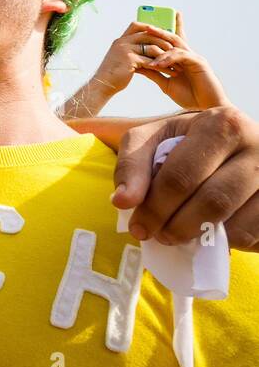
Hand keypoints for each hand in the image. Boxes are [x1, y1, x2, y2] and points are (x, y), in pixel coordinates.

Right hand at [89, 21, 176, 96]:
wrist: (103, 84)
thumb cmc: (114, 73)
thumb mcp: (122, 57)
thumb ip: (133, 51)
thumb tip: (150, 48)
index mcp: (121, 39)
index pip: (137, 25)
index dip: (150, 27)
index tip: (164, 33)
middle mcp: (122, 41)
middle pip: (149, 35)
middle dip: (164, 43)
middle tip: (177, 51)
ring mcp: (125, 49)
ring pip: (152, 48)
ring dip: (166, 56)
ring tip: (176, 64)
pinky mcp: (129, 59)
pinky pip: (151, 60)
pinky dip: (162, 66)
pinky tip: (169, 72)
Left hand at [114, 106, 258, 250]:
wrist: (235, 149)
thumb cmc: (188, 144)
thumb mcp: (154, 140)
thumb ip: (132, 164)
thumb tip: (122, 201)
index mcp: (222, 123)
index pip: (181, 175)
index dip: (154, 206)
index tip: (137, 226)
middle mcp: (258, 145)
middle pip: (211, 202)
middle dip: (175, 226)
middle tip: (156, 236)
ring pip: (236, 224)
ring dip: (200, 239)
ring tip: (178, 236)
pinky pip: (253, 236)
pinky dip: (226, 243)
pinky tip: (209, 234)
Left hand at [133, 13, 228, 110]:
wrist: (206, 107)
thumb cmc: (189, 97)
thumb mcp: (166, 84)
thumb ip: (154, 74)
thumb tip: (137, 66)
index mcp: (181, 59)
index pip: (171, 43)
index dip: (164, 32)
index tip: (148, 25)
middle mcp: (188, 55)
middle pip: (174, 38)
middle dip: (160, 31)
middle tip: (146, 25)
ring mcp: (194, 58)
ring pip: (176, 45)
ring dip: (160, 43)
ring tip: (146, 44)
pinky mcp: (199, 63)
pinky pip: (181, 56)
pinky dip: (168, 58)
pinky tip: (157, 63)